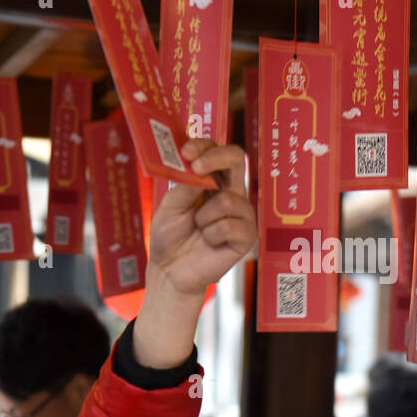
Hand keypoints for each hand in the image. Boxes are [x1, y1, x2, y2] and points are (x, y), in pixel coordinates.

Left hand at [148, 141, 255, 298]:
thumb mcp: (170, 208)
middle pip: (237, 159)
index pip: (216, 152)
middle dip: (216, 158)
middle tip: (197, 167)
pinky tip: (209, 243)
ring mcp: (241, 212)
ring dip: (204, 216)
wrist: (170, 270)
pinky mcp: (247, 234)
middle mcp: (230, 191)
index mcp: (211, 181)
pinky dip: (212, 234)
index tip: (186, 152)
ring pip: (227, 199)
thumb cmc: (169, 236)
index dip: (204, 146)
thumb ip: (184, 187)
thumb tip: (199, 169)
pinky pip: (230, 225)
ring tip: (198, 230)